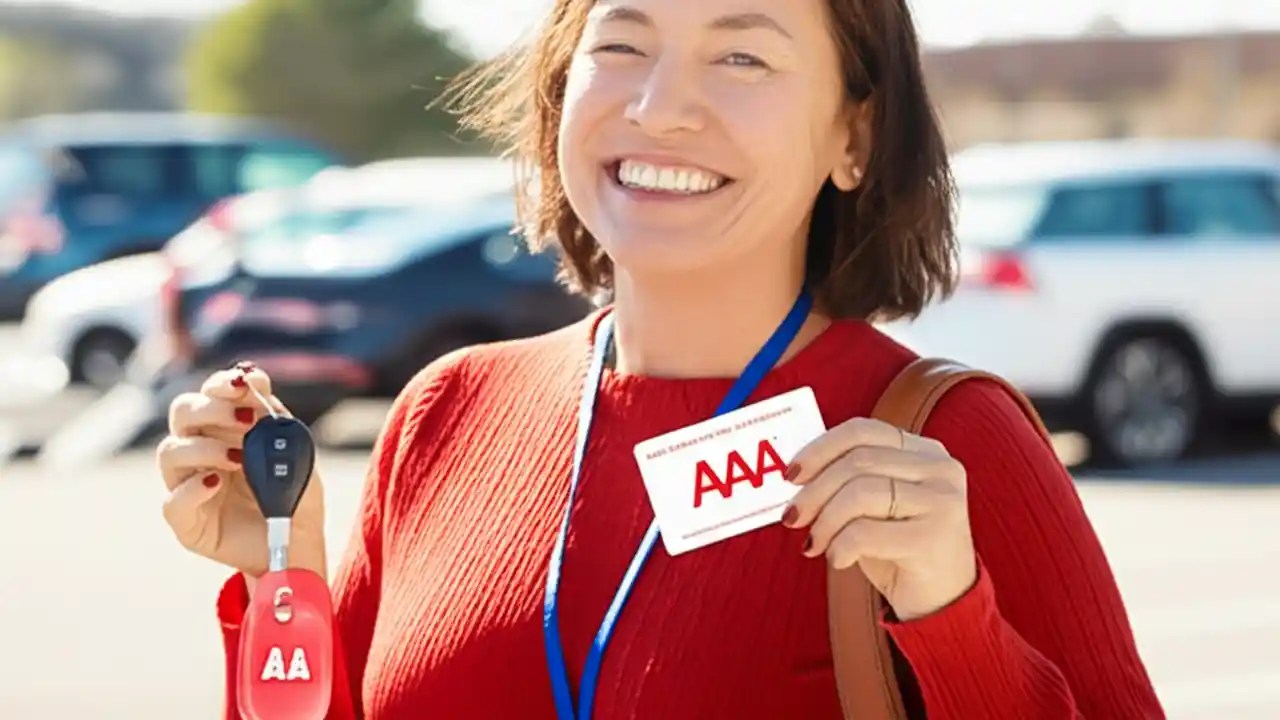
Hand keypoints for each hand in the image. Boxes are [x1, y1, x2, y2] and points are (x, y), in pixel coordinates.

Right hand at [155, 363, 326, 579]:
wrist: (300, 541)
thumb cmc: (293, 493)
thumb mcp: (292, 450)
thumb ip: (272, 416)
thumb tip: (253, 377)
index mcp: (223, 429)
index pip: (208, 394)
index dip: (221, 383)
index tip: (243, 382)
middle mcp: (199, 452)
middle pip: (182, 413)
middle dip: (211, 408)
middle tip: (246, 419)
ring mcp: (189, 485)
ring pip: (170, 452)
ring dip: (205, 448)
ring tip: (239, 458)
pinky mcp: (187, 522)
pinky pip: (172, 501)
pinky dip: (194, 489)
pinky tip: (217, 484)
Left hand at [782, 418, 975, 620]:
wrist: (943, 600)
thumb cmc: (900, 549)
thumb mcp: (875, 506)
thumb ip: (849, 480)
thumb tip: (795, 473)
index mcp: (925, 451)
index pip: (862, 431)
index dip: (820, 449)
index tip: (791, 474)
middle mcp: (940, 469)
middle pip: (857, 462)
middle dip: (814, 492)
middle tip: (792, 517)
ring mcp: (941, 502)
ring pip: (859, 494)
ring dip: (825, 522)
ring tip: (816, 543)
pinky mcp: (933, 538)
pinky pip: (864, 533)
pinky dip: (839, 547)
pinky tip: (839, 560)